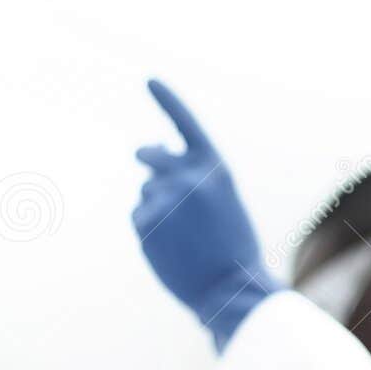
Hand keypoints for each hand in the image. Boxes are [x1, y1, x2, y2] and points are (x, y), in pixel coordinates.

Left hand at [132, 78, 282, 349]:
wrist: (230, 288)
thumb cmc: (232, 249)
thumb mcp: (223, 202)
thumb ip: (192, 176)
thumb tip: (148, 159)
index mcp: (215, 169)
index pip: (186, 124)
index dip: (167, 99)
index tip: (148, 80)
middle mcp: (188, 176)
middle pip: (152, 155)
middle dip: (147, 156)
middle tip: (143, 156)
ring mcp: (164, 198)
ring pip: (147, 192)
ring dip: (157, 206)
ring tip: (183, 236)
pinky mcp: (146, 222)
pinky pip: (138, 216)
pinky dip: (150, 229)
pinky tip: (169, 246)